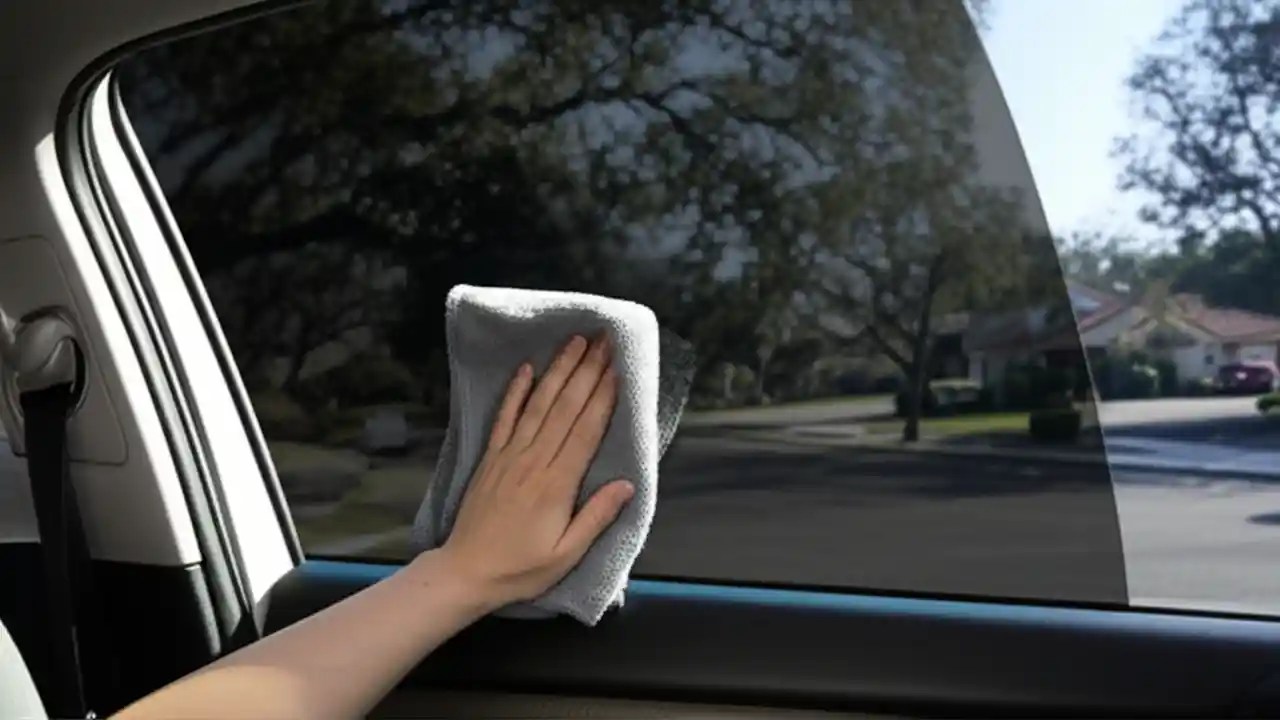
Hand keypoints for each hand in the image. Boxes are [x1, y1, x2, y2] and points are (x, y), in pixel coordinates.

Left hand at [439, 334, 634, 609]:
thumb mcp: (567, 554)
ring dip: (558, 370)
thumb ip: (596, 517)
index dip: (603, 397)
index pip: (585, 430)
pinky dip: (515, 391)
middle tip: (605, 340)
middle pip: (565, 408)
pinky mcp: (490, 458)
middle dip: (587, 371)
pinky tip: (527, 368)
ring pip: (538, 404)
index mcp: (556, 485)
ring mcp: (509, 456)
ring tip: (575, 342)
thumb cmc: (520, 569)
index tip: (618, 368)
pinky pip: (504, 417)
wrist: (466, 572)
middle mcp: (533, 462)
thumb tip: (626, 485)